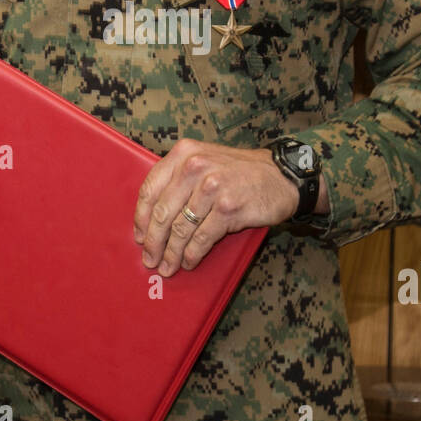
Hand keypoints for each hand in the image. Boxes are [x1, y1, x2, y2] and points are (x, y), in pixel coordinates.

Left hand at [133, 139, 328, 277]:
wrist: (281, 177)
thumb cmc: (239, 172)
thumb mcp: (205, 161)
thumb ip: (179, 179)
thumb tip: (151, 218)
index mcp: (184, 154)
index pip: (150, 189)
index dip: (142, 218)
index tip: (139, 236)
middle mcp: (195, 167)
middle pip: (163, 213)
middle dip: (154, 241)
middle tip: (150, 259)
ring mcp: (212, 187)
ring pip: (181, 228)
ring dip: (171, 253)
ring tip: (168, 267)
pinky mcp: (229, 208)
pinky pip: (202, 238)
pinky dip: (192, 254)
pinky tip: (188, 262)